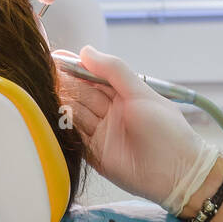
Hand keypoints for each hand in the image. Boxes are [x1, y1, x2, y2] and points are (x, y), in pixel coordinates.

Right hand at [55, 46, 217, 213]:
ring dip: (62, 103)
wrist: (177, 172)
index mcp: (122, 94)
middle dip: (65, 84)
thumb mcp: (140, 92)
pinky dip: (63, 126)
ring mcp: (100, 133)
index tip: (54, 58)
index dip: (75, 67)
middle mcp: (108, 111)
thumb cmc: (165, 128)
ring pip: (75, 113)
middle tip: (46, 76)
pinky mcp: (93, 154)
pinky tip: (51, 115)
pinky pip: (74, 137)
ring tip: (45, 93)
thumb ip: (113, 70)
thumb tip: (85, 50)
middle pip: (80, 93)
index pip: (92, 76)